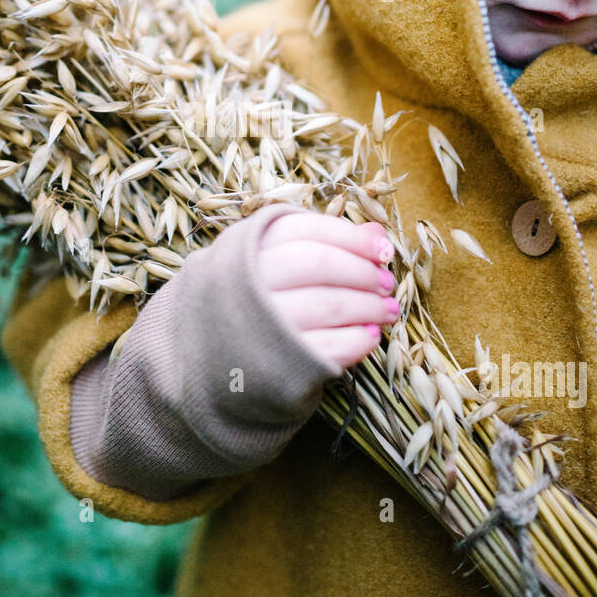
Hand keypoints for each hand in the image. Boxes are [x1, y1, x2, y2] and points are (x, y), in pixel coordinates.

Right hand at [257, 208, 398, 372]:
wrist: (208, 351)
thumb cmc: (252, 297)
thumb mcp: (273, 257)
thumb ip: (322, 242)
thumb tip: (377, 233)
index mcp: (249, 246)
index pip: (309, 231)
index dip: (352, 239)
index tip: (384, 249)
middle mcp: (250, 281)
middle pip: (318, 265)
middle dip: (362, 273)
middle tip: (387, 283)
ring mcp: (261, 324)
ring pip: (326, 305)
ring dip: (368, 307)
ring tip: (388, 311)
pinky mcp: (273, 365)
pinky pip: (326, 348)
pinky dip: (356, 341)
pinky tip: (370, 336)